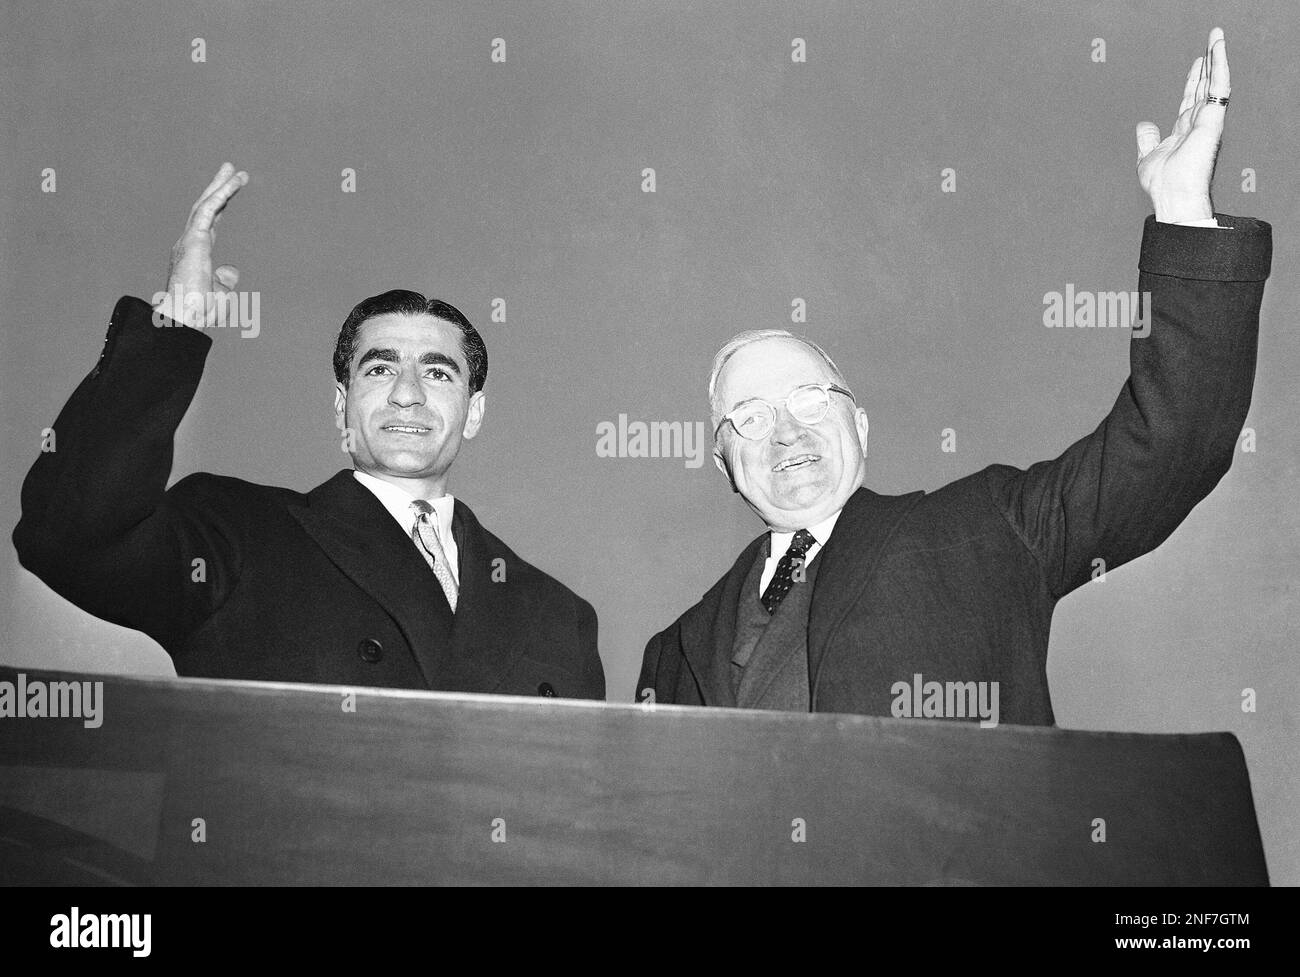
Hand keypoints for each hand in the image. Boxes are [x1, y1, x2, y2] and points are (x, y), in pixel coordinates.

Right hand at [153, 163, 248, 328]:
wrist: (183, 317)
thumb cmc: (197, 311)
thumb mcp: (218, 294)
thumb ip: (224, 281)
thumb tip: (230, 272)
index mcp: (196, 252)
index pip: (210, 222)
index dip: (220, 205)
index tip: (229, 191)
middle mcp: (189, 241)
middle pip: (206, 207)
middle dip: (218, 186)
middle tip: (230, 169)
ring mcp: (190, 239)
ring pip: (207, 205)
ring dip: (222, 186)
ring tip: (235, 170)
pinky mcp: (194, 240)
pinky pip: (209, 210)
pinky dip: (221, 195)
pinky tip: (233, 183)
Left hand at [1136, 28, 1229, 222]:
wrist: (1174, 195)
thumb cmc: (1162, 184)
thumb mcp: (1147, 156)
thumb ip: (1147, 139)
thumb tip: (1143, 124)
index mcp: (1185, 130)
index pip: (1191, 98)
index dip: (1194, 79)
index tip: (1198, 61)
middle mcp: (1198, 122)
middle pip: (1205, 85)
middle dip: (1209, 63)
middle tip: (1213, 40)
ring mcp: (1207, 119)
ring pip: (1214, 82)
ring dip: (1217, 58)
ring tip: (1217, 36)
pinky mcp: (1213, 118)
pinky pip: (1218, 87)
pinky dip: (1219, 67)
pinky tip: (1217, 49)